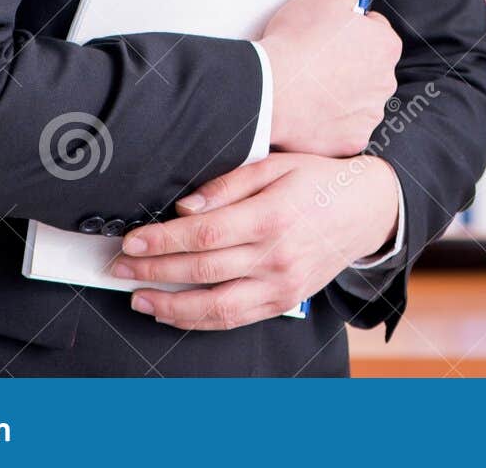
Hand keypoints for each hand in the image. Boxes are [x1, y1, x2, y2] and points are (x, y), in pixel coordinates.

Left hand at [112, 152, 401, 329]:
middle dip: (153, 270)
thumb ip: (229, 186)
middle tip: (120, 265)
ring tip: (138, 297)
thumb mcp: (276, 164)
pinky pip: (235, 318)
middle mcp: (276, 255)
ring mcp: (281, 284)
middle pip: (202, 269)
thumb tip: (185, 209)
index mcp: (272, 214)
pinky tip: (174, 311)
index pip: (204, 234)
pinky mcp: (284, 301)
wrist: (366, 209)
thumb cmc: (317, 180)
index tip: (132, 240)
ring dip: (169, 306)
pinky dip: (200, 319)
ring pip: (215, 306)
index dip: (162, 240)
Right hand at [257, 0, 402, 156]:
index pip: (373, 31)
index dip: (346, 28)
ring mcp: (367, 114)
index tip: (322, 31)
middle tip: (312, 56)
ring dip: (338, 90)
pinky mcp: (348, 141)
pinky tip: (307, 110)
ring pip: (356, 96)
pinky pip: (342, 127)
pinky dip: (328, 121)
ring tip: (307, 82)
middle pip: (366, 65)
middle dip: (346, 60)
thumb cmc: (299, 39)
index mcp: (386, 46)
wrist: (269, 93)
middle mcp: (385, 83)